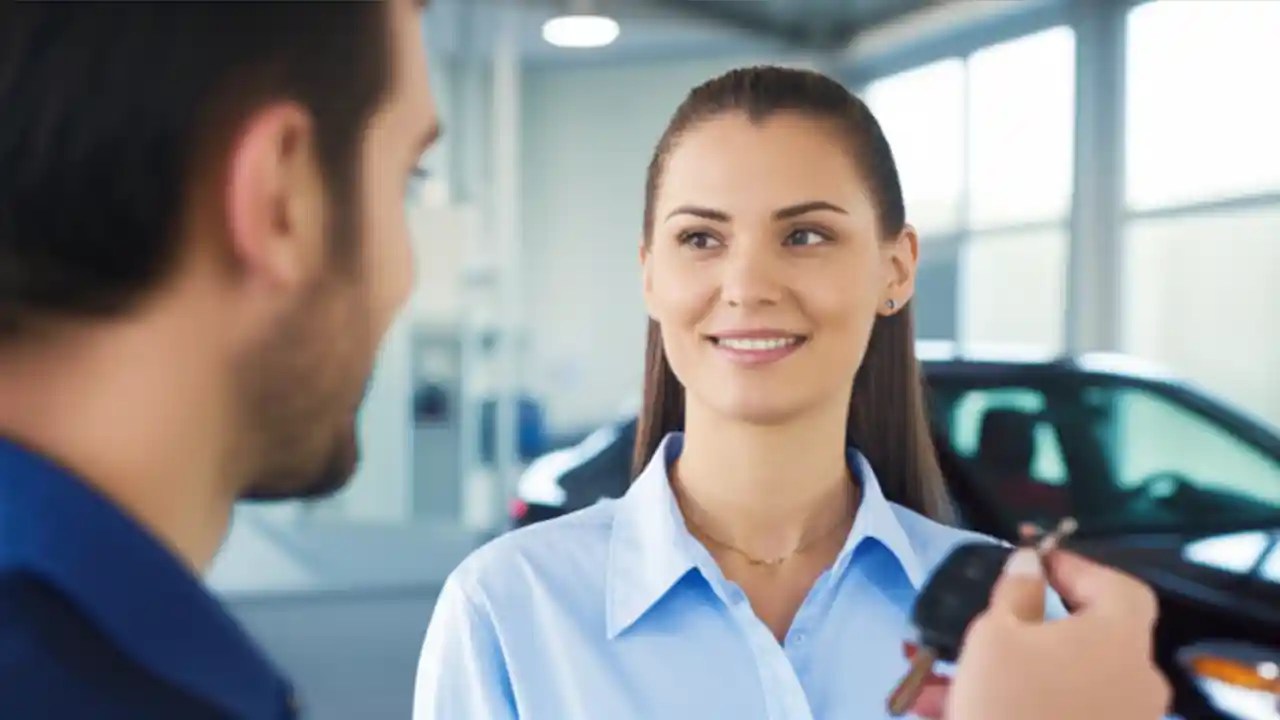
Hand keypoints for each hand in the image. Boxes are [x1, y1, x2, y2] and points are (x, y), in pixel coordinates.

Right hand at [910, 548, 1171, 719]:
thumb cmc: (1007, 701)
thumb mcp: (994, 635)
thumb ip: (1015, 590)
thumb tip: (1031, 563)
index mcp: (1119, 638)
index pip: (1118, 585)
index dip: (1075, 568)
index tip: (1029, 564)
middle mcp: (1135, 679)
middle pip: (1081, 635)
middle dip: (1021, 626)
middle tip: (979, 621)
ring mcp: (1122, 719)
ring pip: (1056, 677)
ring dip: (1003, 669)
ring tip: (939, 673)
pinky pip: (1054, 709)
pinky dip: (1014, 700)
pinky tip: (951, 705)